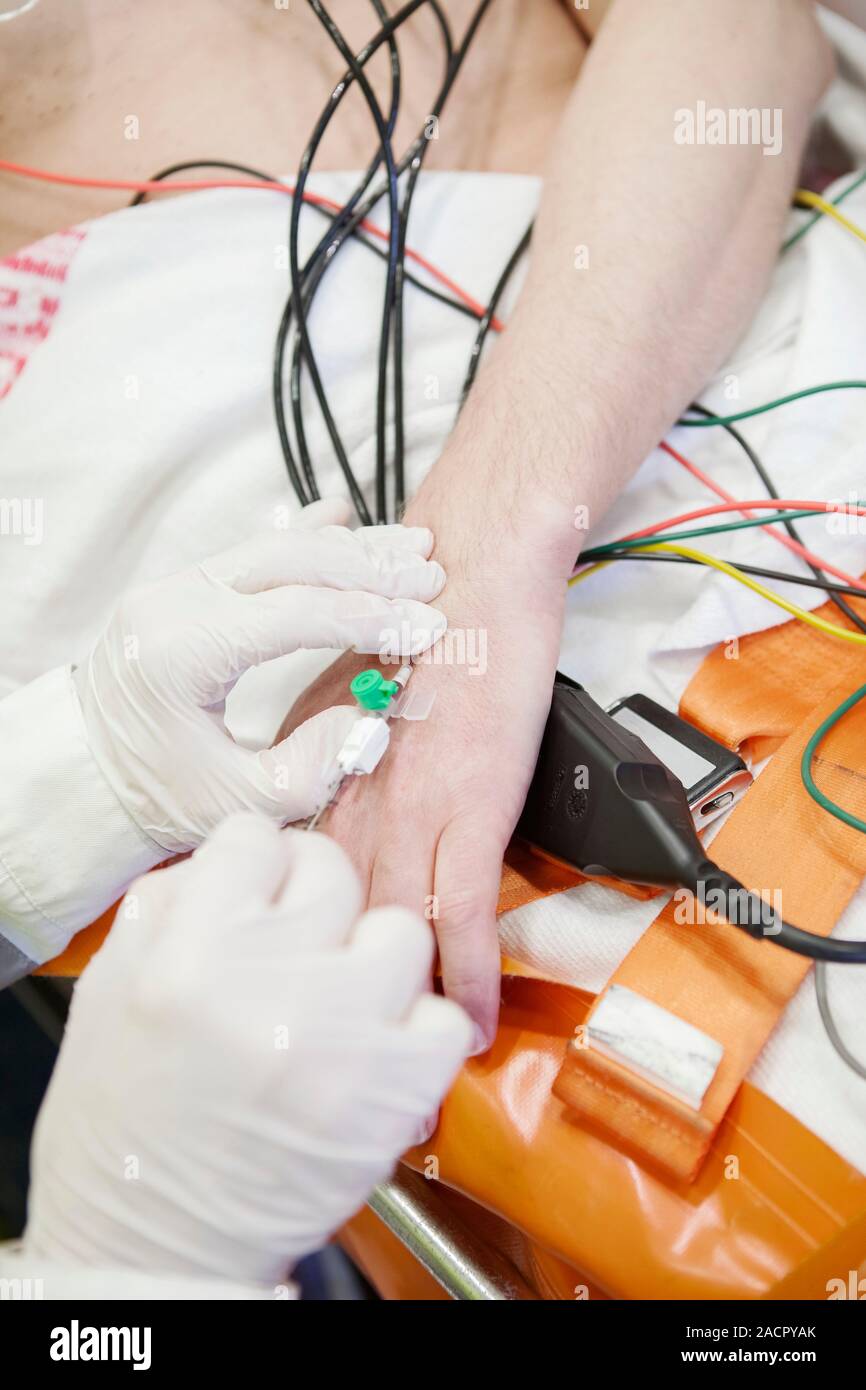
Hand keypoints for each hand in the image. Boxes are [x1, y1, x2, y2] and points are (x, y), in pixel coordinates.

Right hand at [23, 813, 471, 1286]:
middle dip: (318, 903)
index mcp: (191, 949)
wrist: (155, 1244)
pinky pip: (446, 1017)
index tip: (261, 892)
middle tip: (303, 950)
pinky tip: (380, 1052)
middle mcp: (271, 979)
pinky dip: (421, 1032)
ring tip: (344, 1004)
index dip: (258, 865)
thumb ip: (171, 907)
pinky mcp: (395, 1090)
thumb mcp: (112, 992)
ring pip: (401, 933)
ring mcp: (342, 1032)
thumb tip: (233, 859)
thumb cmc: (126, 1122)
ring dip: (376, 962)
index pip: (256, 838)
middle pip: (334, 872)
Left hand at [74, 499, 446, 855]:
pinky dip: (306, 536)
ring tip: (415, 550)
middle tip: (433, 579)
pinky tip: (348, 517)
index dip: (371, 616)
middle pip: (290, 562)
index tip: (428, 626)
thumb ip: (313, 767)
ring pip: (277, 546)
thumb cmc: (162, 794)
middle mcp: (174, 603)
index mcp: (181, 652)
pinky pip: (254, 549)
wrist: (90, 774)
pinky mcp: (185, 585)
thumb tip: (375, 718)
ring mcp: (176, 586)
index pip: (295, 614)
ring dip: (350, 547)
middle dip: (371, 570)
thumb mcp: (240, 803)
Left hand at [278, 490, 567, 1051]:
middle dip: (334, 1006)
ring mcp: (408, 812)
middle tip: (340, 1071)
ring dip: (401, 1013)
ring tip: (406, 1080)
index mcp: (322, 780)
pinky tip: (475, 1026)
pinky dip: (469, 979)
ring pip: (392, 936)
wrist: (473, 570)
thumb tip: (328, 792)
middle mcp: (352, 805)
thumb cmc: (421, 622)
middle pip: (332, 928)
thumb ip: (332, 750)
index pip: (297, 886)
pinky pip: (463, 917)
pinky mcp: (468, 810)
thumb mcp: (347, 690)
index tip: (294, 1002)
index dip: (295, 952)